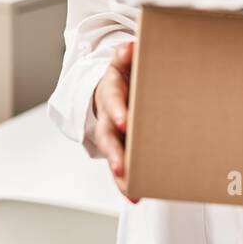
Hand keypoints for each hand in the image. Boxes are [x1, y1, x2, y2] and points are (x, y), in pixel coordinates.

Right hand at [92, 42, 135, 200]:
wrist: (113, 86)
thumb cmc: (127, 73)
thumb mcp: (125, 60)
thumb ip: (126, 55)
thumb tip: (131, 47)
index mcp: (111, 90)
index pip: (113, 99)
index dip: (118, 111)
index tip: (125, 122)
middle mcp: (107, 115)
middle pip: (107, 135)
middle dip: (115, 151)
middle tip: (122, 166)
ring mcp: (111, 134)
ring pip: (111, 155)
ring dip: (119, 172)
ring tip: (130, 189)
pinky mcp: (119, 147)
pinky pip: (121, 167)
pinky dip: (126, 182)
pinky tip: (136, 195)